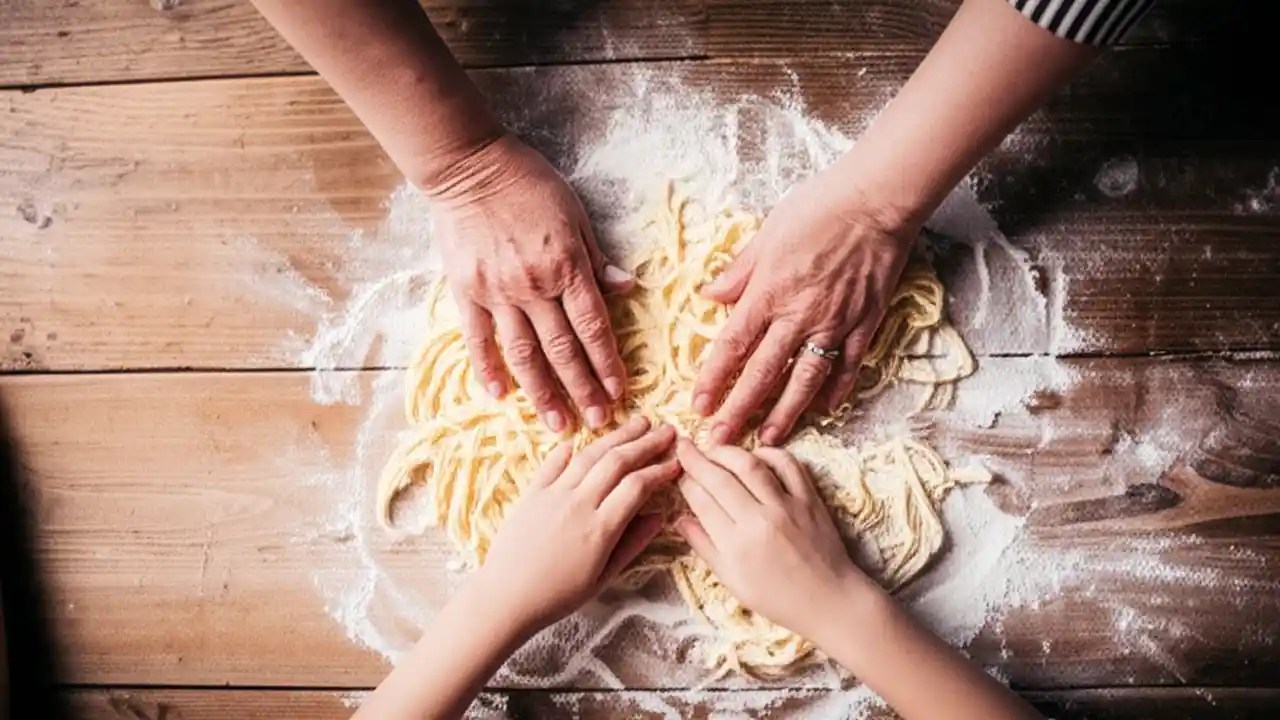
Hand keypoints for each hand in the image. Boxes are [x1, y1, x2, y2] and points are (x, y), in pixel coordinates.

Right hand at [427, 134, 635, 433]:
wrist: (469, 167)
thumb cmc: (529, 184)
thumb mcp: (575, 214)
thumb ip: (596, 258)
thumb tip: (626, 288)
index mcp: (565, 266)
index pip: (593, 327)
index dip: (607, 363)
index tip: (619, 393)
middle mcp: (533, 286)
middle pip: (562, 349)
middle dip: (582, 389)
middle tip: (597, 423)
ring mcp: (497, 292)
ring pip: (523, 354)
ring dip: (542, 392)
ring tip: (557, 423)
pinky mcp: (466, 292)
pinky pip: (478, 339)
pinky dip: (488, 369)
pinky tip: (499, 395)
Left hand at [473, 416, 679, 632]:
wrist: (504, 598)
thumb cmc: (557, 597)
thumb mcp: (602, 579)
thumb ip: (632, 544)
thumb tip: (658, 517)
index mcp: (600, 528)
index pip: (638, 486)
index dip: (660, 471)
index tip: (676, 462)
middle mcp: (578, 504)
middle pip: (618, 462)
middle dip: (646, 443)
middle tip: (667, 431)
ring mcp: (552, 495)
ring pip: (590, 455)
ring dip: (617, 436)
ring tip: (637, 424)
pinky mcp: (531, 493)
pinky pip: (553, 463)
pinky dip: (570, 449)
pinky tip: (582, 441)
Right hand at [673, 439, 877, 639]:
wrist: (828, 600)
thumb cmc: (777, 598)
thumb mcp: (732, 580)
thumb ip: (704, 547)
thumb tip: (679, 519)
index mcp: (735, 545)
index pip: (701, 501)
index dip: (685, 482)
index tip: (679, 472)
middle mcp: (758, 521)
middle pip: (719, 478)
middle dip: (696, 460)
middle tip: (685, 447)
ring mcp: (786, 506)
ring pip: (749, 465)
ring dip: (727, 452)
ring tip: (714, 448)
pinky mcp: (809, 499)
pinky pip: (788, 465)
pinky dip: (769, 453)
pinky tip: (756, 454)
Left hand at [692, 174, 916, 444]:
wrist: (878, 201)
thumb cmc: (820, 207)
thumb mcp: (767, 233)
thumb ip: (739, 271)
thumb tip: (711, 295)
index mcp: (769, 293)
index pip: (733, 346)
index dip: (714, 380)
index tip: (698, 406)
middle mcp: (799, 316)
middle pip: (763, 373)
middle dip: (739, 410)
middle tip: (721, 441)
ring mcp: (834, 324)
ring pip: (804, 380)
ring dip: (784, 413)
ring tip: (768, 440)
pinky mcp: (865, 324)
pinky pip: (847, 366)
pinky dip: (835, 390)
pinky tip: (823, 409)